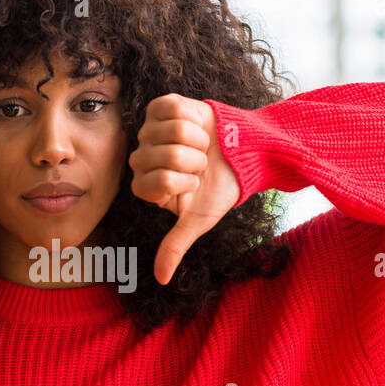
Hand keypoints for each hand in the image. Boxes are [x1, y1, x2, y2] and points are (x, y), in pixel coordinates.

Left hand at [131, 93, 240, 284]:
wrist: (242, 155)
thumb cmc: (218, 189)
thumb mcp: (198, 220)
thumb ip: (175, 246)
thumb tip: (162, 279)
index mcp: (145, 186)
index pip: (156, 181)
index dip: (182, 181)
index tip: (195, 183)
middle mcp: (142, 158)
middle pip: (164, 156)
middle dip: (193, 160)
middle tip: (201, 164)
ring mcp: (150, 131)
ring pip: (169, 131)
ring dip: (195, 139)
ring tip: (202, 145)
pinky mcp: (162, 107)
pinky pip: (172, 109)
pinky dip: (193, 118)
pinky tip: (198, 126)